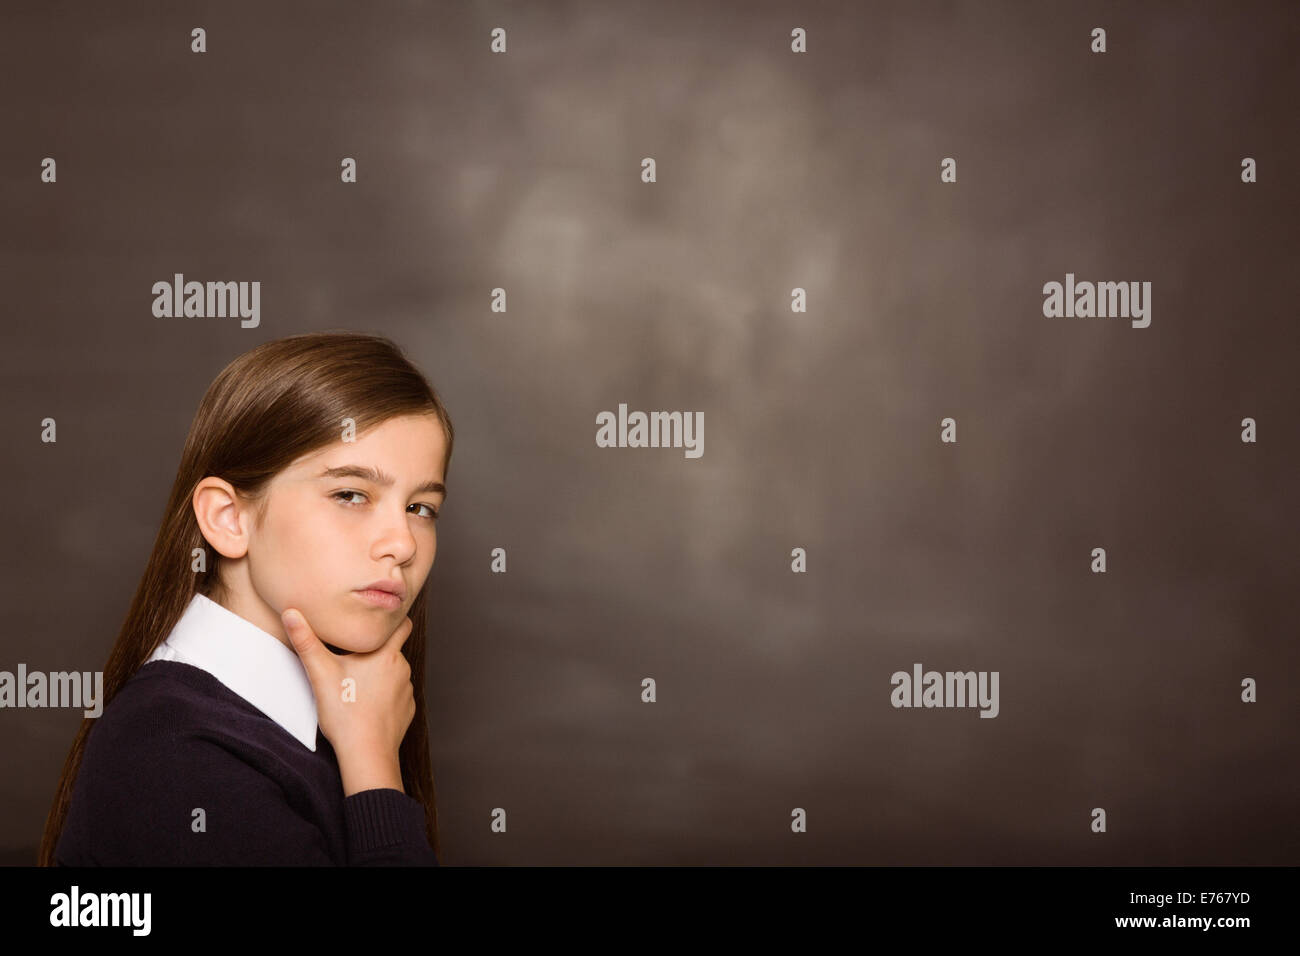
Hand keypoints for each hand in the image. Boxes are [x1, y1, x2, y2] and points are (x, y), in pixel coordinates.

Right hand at [281, 607, 414, 793]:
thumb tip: (291, 613)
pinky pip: (397, 696)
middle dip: (376, 652)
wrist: (366, 753)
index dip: (392, 621)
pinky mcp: (407, 711)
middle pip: (393, 651)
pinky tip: (367, 705)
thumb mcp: (321, 673)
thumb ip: (306, 641)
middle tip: (353, 657)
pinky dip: (385, 697)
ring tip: (357, 684)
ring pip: (395, 674)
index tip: (378, 621)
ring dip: (380, 675)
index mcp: (386, 654)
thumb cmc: (346, 712)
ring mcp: (407, 691)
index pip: (402, 625)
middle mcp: (403, 669)